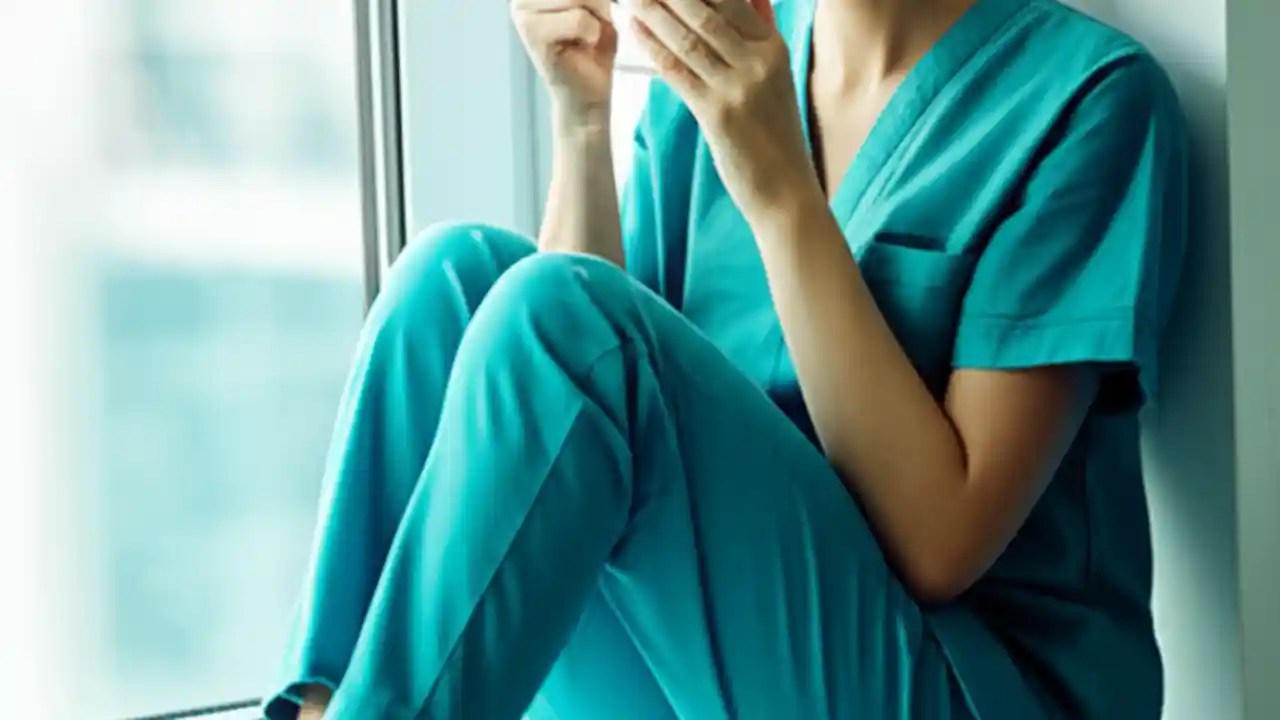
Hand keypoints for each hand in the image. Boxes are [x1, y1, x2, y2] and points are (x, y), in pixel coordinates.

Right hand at [512, 0, 618, 125]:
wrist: (589, 95)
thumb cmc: (594, 48)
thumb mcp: (599, 6)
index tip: (598, 12)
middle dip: (599, 1)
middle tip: (596, 24)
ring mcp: (522, 12)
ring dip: (597, 17)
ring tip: (589, 35)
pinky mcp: (531, 33)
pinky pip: (579, 19)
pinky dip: (593, 34)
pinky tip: (584, 46)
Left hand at [629, 0, 820, 216]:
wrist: (785, 189)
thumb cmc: (775, 135)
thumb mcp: (777, 79)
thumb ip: (760, 38)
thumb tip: (751, 1)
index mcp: (774, 49)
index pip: (733, 0)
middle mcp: (759, 62)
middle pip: (706, 11)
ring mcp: (738, 87)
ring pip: (687, 38)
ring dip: (653, 12)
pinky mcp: (716, 113)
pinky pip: (677, 71)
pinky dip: (652, 47)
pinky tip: (633, 29)